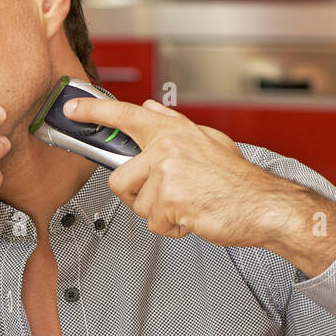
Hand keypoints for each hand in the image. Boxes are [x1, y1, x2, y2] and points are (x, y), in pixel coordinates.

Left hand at [62, 96, 335, 273]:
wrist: (264, 205)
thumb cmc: (238, 180)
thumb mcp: (208, 140)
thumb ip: (173, 125)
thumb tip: (148, 107)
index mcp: (174, 132)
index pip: (125, 115)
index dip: (93, 111)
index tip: (72, 108)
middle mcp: (168, 148)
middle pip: (119, 178)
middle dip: (135, 196)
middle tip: (162, 197)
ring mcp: (168, 173)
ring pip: (137, 205)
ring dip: (159, 214)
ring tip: (187, 205)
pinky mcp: (170, 200)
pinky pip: (154, 224)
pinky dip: (172, 228)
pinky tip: (192, 217)